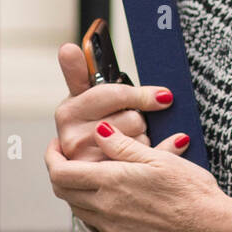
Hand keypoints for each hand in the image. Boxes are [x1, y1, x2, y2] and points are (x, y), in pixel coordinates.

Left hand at [46, 122, 231, 231]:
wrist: (210, 228)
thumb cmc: (191, 191)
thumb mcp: (159, 159)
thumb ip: (123, 146)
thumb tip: (100, 132)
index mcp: (112, 183)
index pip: (61, 174)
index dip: (51, 158)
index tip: (54, 146)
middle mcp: (107, 209)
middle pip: (63, 192)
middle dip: (59, 172)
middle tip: (67, 158)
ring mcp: (114, 229)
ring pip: (78, 209)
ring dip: (76, 191)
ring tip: (91, 174)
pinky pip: (97, 224)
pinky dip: (94, 208)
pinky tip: (112, 197)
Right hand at [54, 41, 174, 161]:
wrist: (86, 170)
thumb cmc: (91, 123)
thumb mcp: (84, 97)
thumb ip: (77, 71)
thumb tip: (67, 48)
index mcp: (68, 111)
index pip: (113, 94)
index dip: (141, 95)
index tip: (164, 96)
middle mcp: (72, 139)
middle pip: (131, 119)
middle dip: (138, 118)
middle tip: (133, 122)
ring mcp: (87, 163)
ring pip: (140, 140)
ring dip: (143, 137)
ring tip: (132, 140)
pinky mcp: (104, 182)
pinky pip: (145, 161)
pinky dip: (157, 154)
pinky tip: (155, 151)